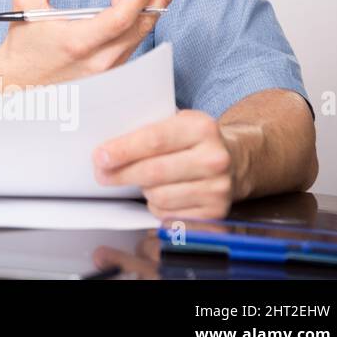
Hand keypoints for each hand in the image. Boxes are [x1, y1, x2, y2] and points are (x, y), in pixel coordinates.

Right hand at [0, 0, 184, 85]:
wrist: (16, 84)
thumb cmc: (22, 43)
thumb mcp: (26, 1)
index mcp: (77, 42)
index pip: (119, 18)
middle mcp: (97, 61)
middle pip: (140, 28)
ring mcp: (106, 72)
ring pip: (139, 38)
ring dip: (150, 11)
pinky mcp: (109, 76)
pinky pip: (131, 47)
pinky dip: (137, 26)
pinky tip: (135, 8)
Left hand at [93, 110, 235, 220]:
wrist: (235, 160)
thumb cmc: (193, 140)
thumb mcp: (175, 122)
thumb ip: (145, 130)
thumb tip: (106, 150)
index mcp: (201, 127)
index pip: (154, 140)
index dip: (123, 150)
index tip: (100, 156)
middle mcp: (214, 158)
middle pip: (153, 172)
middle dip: (121, 174)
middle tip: (103, 174)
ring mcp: (218, 188)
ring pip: (159, 196)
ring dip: (142, 190)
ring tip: (143, 180)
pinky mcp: (216, 212)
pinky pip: (169, 214)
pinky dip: (157, 206)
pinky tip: (162, 193)